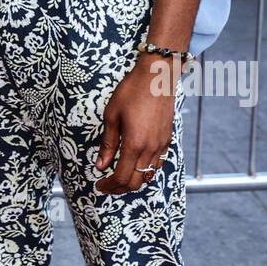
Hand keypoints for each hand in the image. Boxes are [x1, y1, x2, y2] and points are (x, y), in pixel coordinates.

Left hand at [94, 54, 175, 193]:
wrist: (157, 77)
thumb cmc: (131, 91)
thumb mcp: (112, 115)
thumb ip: (107, 143)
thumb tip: (100, 165)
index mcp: (134, 144)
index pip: (122, 177)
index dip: (109, 186)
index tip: (99, 185)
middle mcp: (150, 149)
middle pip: (136, 182)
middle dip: (120, 188)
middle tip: (107, 185)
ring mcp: (161, 145)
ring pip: (148, 175)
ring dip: (133, 180)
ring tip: (120, 176)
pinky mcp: (167, 139)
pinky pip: (157, 163)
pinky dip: (146, 170)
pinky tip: (136, 163)